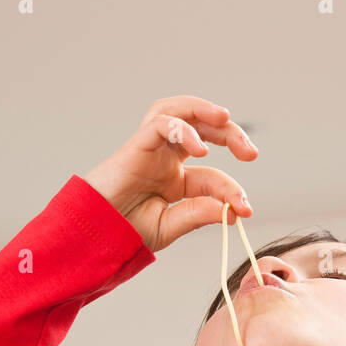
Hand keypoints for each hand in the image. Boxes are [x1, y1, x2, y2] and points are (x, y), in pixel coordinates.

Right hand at [83, 95, 257, 250]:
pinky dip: (182, 127)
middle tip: (251, 153)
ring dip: (205, 111)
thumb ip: (199, 214)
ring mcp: (151, 147)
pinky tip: (200, 147)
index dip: (231, 190)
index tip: (245, 210)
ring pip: (180, 111)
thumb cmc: (125, 230)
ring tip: (226, 118)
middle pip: (203, 128)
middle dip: (231, 134)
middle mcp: (165, 157)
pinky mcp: (136, 144)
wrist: (94, 235)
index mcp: (175, 178)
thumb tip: (234, 211)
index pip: (211, 175)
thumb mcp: (171, 225)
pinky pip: (160, 122)